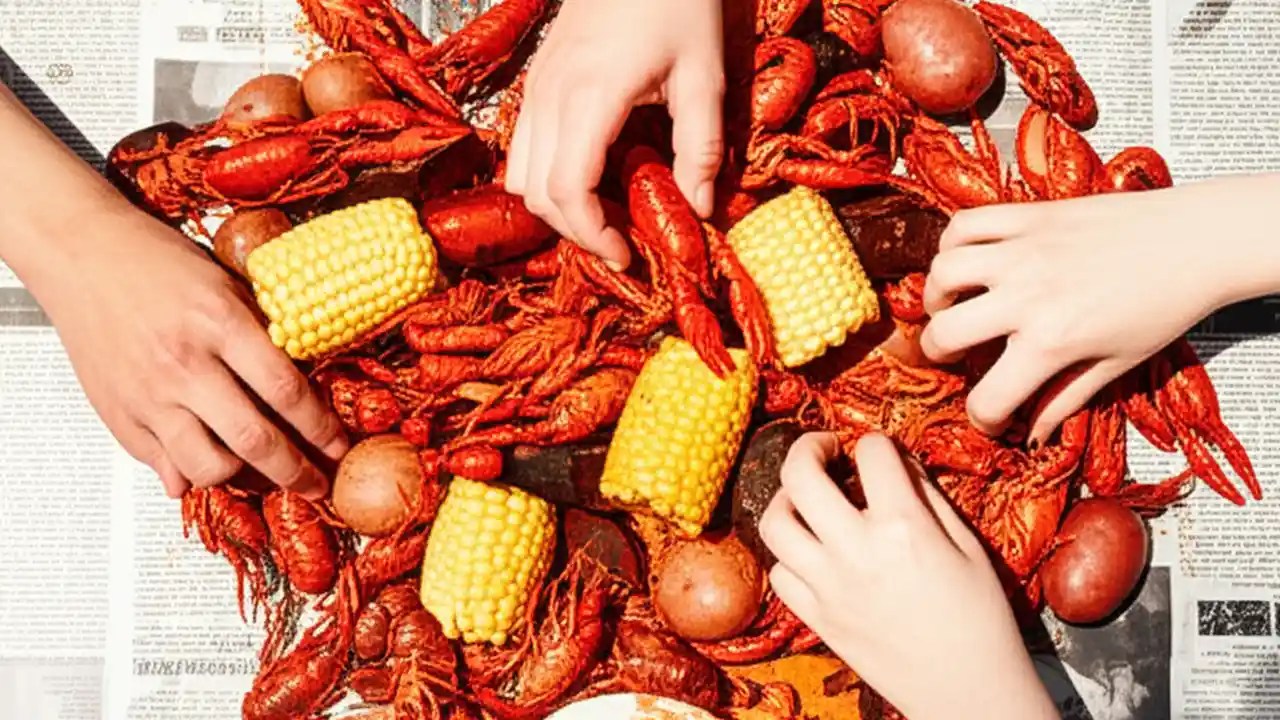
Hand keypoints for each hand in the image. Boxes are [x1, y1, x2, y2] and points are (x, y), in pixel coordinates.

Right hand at [33, 206, 346, 498]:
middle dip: (296, 472)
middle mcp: (183, 364)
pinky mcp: (118, 414)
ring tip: (263, 475)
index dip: (320, 428)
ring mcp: (147, 394)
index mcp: (219, 323)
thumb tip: (295, 386)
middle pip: (254, 440)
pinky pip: (162, 464)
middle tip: (316, 484)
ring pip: (207, 466)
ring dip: (244, 479)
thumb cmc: (157, 262)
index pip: (285, 391)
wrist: (80, 252)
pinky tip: (211, 464)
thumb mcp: (227, 285)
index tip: (339, 446)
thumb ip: (262, 336)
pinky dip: (191, 473)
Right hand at [504, 0, 725, 268]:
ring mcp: (536, 88)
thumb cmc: (676, 1)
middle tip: (622, 243)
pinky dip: (545, 178)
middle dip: (575, 231)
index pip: (569, 190)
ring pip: (519, 175)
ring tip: (603, 218)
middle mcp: (550, 96)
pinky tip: (588, 180)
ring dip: (555, 208)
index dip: (592, 235)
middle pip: (536, 194)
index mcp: (591, 97)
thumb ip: (701, 148)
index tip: (626, 255)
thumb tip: (700, 208)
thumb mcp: (703, 76)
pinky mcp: (536, 82)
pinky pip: (523, 148)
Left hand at [759, 432, 1056, 719]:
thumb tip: (896, 462)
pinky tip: (812, 552)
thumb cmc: (980, 619)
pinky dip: (789, 555)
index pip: (872, 453)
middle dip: (809, 447)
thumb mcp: (967, 546)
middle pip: (800, 474)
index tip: (879, 452)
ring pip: (775, 523)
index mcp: (903, 527)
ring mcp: (829, 586)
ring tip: (807, 499)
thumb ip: (927, 496)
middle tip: (823, 448)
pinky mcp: (817, 618)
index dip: (877, 443)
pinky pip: (780, 573)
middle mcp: (856, 551)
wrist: (967, 691)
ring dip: (787, 500)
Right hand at [920, 183, 1244, 444]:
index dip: (983, 417)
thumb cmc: (1165, 304)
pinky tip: (965, 261)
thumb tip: (1031, 434)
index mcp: (1052, 342)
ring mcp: (1023, 251)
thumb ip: (1065, 399)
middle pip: (944, 334)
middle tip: (953, 355)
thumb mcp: (1117, 365)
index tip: (990, 414)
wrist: (1196, 241)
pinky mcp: (1027, 216)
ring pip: (942, 273)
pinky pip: (964, 225)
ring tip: (950, 304)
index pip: (988, 398)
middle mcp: (1027, 296)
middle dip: (938, 354)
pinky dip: (951, 245)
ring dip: (936, 296)